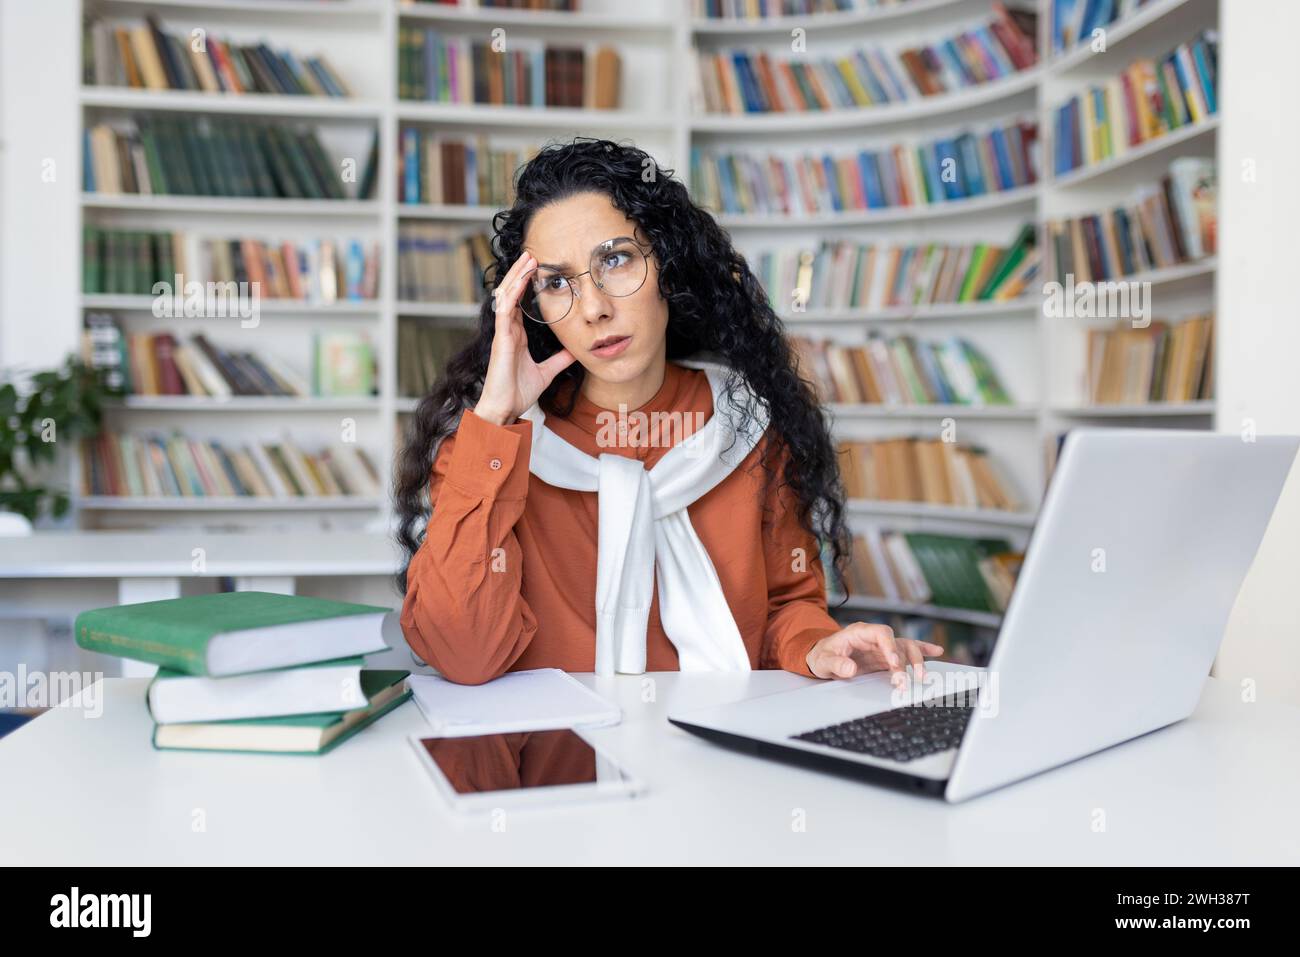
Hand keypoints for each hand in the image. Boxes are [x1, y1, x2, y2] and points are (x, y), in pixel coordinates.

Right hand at [474, 251, 574, 424]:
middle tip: (533, 255)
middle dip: (521, 273)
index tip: (538, 269)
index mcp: (517, 335)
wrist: (506, 407)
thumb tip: (575, 351)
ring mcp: (503, 332)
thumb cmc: (519, 391)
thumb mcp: (547, 371)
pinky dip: (512, 294)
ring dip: (516, 276)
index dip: (526, 284)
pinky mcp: (500, 338)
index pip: (520, 302)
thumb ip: (560, 360)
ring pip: (506, 296)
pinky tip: (519, 281)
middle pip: (512, 293)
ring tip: (528, 259)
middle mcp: (508, 330)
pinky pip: (505, 311)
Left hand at [806, 622, 943, 685]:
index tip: (894, 664)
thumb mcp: (824, 661)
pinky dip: (923, 650)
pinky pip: (907, 650)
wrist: (823, 657)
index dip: (890, 647)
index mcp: (860, 632)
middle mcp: (875, 637)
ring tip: (922, 677)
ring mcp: (883, 646)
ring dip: (916, 662)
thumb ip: (836, 664)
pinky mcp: (887, 656)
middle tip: (905, 680)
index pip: (882, 634)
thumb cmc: (823, 656)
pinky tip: (937, 651)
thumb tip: (850, 669)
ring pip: (906, 648)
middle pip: (898, 642)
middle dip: (905, 661)